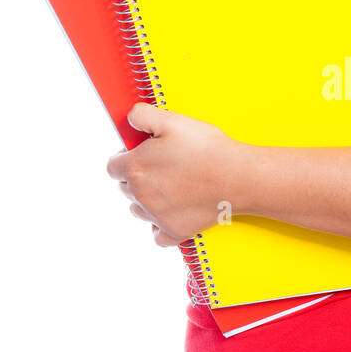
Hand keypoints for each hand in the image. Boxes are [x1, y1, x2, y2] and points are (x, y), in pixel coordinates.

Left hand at [106, 103, 252, 244]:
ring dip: (147, 200)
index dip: (125, 158)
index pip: (113, 167)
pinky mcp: (173, 231)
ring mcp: (156, 216)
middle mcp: (140, 195)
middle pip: (125, 188)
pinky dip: (161, 226)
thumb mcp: (171, 120)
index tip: (141, 154)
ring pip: (138, 210)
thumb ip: (141, 115)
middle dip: (137, 177)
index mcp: (135, 167)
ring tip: (171, 188)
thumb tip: (129, 119)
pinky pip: (157, 235)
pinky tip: (172, 213)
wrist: (237, 177)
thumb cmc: (207, 148)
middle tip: (162, 167)